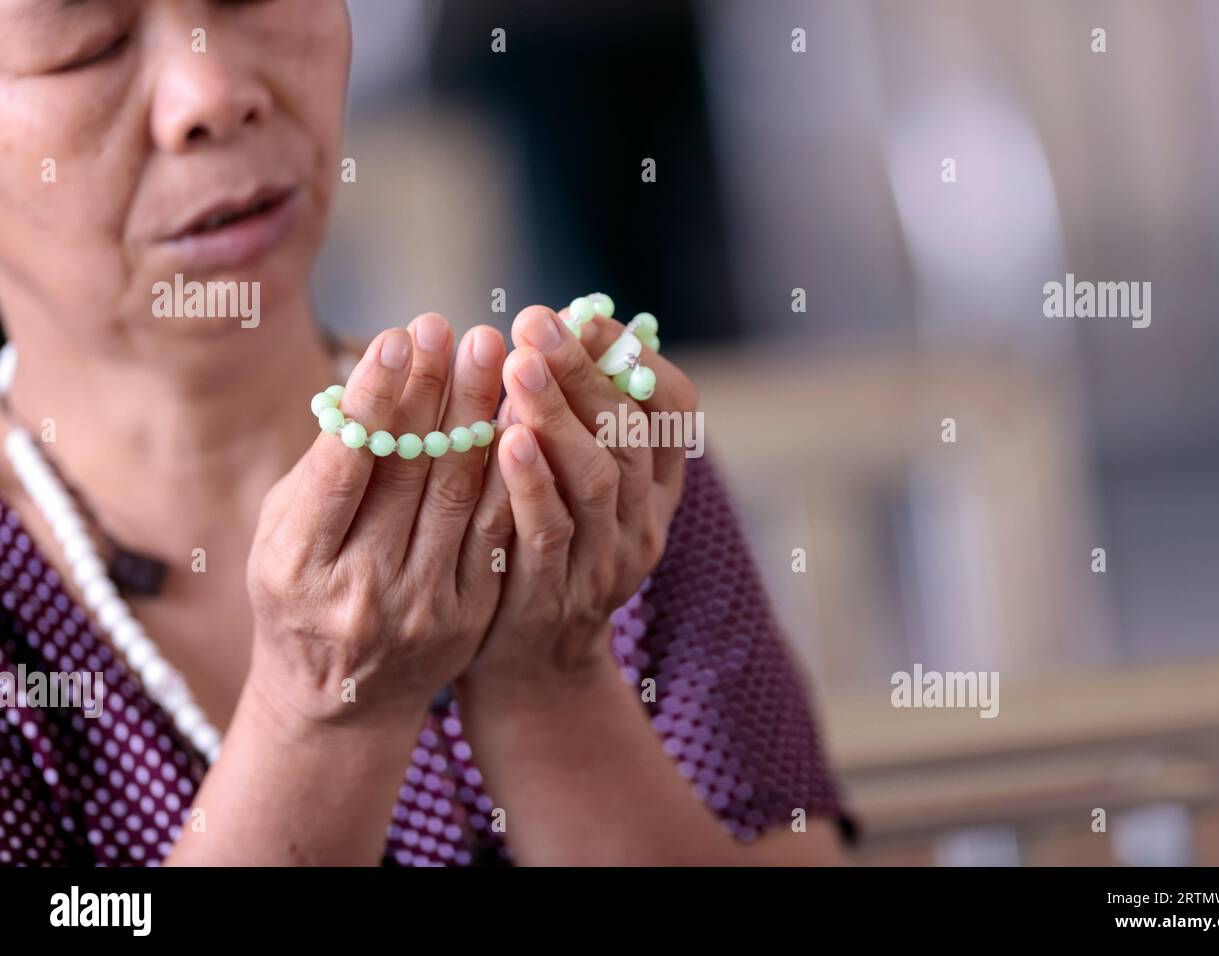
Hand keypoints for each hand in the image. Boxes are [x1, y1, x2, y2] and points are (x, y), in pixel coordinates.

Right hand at [245, 315, 511, 729]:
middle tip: (466, 331)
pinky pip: (497, 528)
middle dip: (441, 393)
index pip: (344, 464)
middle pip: (413, 473)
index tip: (401, 334)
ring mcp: (422, 607)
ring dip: (483, 419)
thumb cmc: (301, 595)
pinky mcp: (469, 615)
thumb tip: (375, 374)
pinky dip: (511, 470)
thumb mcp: (282, 534)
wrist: (342, 701)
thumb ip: (324, 466)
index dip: (376, 397)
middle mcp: (361, 589)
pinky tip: (522, 418)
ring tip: (498, 357)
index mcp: (298, 563)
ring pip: (463, 496)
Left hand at [458, 304, 698, 697]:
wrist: (530, 667)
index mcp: (655, 489)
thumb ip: (575, 424)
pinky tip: (504, 438)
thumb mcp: (574, 489)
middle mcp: (642, 522)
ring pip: (597, 478)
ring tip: (519, 364)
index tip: (590, 317)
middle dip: (583, 371)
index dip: (636, 361)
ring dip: (558, 415)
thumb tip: (554, 331)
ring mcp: (605, 563)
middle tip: (537, 321)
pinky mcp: (556, 595)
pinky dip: (531, 481)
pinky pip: (549, 531)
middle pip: (628, 434)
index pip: (674, 412)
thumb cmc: (540, 552)